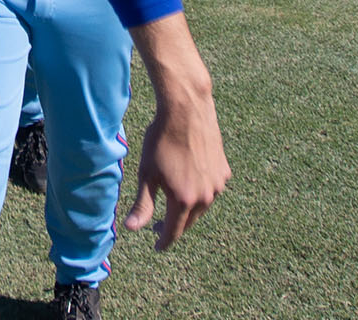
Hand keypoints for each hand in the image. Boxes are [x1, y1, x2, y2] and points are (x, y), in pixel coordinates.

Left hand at [125, 15, 230, 250]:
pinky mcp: (224, 171)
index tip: (156, 246)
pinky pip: (211, 189)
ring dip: (187, 209)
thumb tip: (133, 229)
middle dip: (174, 225)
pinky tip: (188, 183)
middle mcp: (206, 196)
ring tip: (173, 205)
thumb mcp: (147, 174)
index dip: (164, 240)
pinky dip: (199, 192)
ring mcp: (218, 184)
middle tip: (158, 226)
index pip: (175, 230)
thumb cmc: (161, 140)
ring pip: (202, 206)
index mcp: (185, 200)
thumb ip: (143, 204)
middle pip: (189, 220)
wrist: (187, 112)